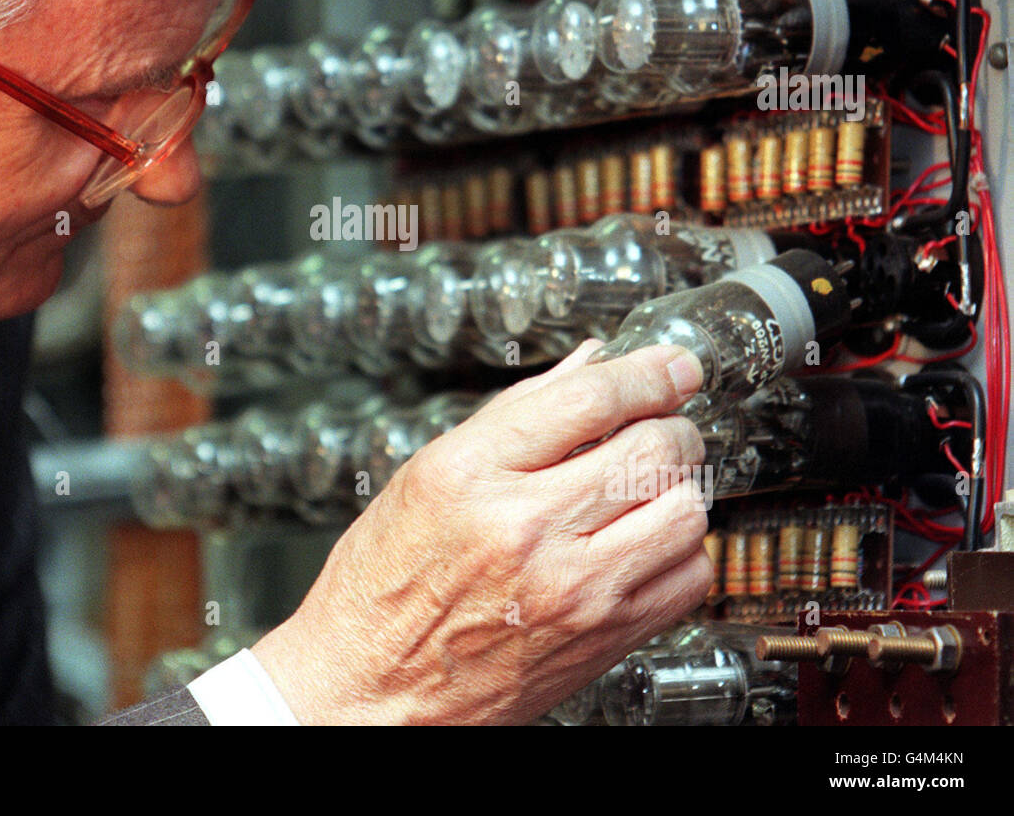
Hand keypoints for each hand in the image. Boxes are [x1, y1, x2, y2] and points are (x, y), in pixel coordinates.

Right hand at [252, 341, 712, 724]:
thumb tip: (584, 365)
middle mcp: (524, 528)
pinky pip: (688, 577)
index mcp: (469, 474)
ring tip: (651, 485)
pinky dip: (681, 550)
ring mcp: (571, 588)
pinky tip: (647, 541)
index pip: (588, 400)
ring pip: (684, 510)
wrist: (369, 691)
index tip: (671, 365)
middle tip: (661, 426)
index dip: (648, 372)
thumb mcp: (423, 477)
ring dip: (680, 486)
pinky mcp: (602, 637)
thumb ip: (512, 414)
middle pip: (652, 449)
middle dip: (671, 426)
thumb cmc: (382, 589)